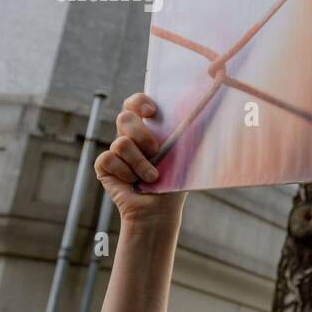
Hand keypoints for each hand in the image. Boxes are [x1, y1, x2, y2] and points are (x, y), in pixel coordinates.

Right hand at [94, 93, 186, 225]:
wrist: (160, 209)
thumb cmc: (173, 182)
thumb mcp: (184, 157)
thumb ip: (189, 136)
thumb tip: (206, 116)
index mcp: (148, 128)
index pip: (135, 103)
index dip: (139, 102)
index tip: (152, 112)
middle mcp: (129, 136)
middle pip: (125, 117)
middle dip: (141, 134)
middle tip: (156, 151)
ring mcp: (115, 151)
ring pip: (120, 143)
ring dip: (140, 163)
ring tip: (151, 177)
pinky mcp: (104, 166)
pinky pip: (108, 159)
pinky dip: (125, 173)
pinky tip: (133, 182)